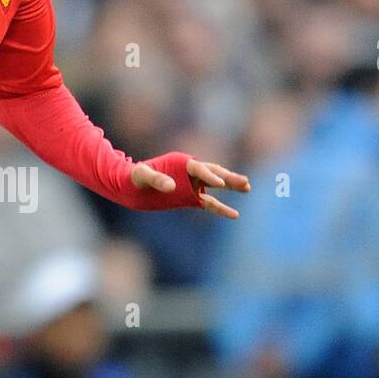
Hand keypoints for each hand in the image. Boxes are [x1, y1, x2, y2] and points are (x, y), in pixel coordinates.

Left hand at [131, 158, 250, 217]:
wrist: (131, 186)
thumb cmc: (135, 176)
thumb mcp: (142, 175)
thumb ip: (156, 179)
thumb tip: (171, 186)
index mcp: (181, 163)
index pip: (199, 168)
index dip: (209, 176)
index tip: (219, 184)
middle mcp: (190, 172)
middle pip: (214, 173)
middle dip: (229, 178)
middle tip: (245, 182)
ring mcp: (192, 185)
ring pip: (215, 186)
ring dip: (231, 187)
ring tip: (247, 188)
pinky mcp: (190, 198)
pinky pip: (209, 204)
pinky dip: (221, 209)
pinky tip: (234, 214)